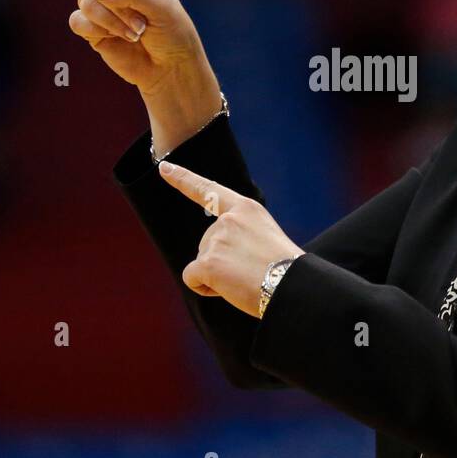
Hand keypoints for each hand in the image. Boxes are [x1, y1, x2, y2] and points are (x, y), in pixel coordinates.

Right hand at [52, 0, 206, 97]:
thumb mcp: (163, 8)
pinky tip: (112, 40)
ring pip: (87, 2)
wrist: (170, 68)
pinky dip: (95, 29)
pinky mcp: (92, 28)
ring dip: (109, 21)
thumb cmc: (174, 33)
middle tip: (141, 27)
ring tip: (133, 35)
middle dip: (119, 7)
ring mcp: (102, 5)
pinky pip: (77, 21)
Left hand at [158, 160, 304, 318]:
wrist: (292, 284)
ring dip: (218, 276)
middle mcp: (228, 220)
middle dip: (221, 262)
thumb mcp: (266, 237)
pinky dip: (205, 287)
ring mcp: (216, 239)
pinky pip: (192, 277)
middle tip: (251, 272)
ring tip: (246, 280)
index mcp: (246, 209)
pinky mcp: (207, 262)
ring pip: (202, 263)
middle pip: (206, 244)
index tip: (164, 168)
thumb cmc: (285, 269)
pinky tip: (229, 288)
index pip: (209, 190)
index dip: (183, 179)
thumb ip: (241, 236)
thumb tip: (216, 257)